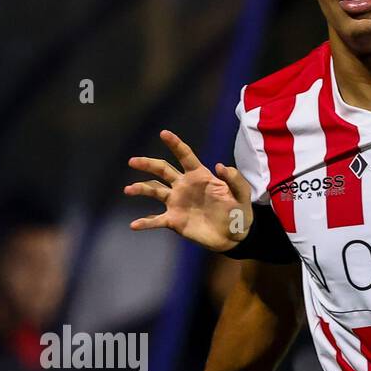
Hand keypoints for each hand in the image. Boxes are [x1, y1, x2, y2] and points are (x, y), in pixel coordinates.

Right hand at [125, 131, 252, 252]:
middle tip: (132, 161)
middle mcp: (183, 186)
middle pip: (162, 170)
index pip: (185, 156)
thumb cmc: (239, 212)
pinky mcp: (175, 221)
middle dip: (147, 164)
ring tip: (128, 190)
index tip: (164, 133)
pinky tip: (134, 225)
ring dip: (140, 189)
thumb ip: (234, 179)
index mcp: (199, 176)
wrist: (235, 236)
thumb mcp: (242, 194)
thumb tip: (219, 165)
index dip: (175, 144)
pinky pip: (156, 220)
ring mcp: (177, 203)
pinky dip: (145, 222)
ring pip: (154, 191)